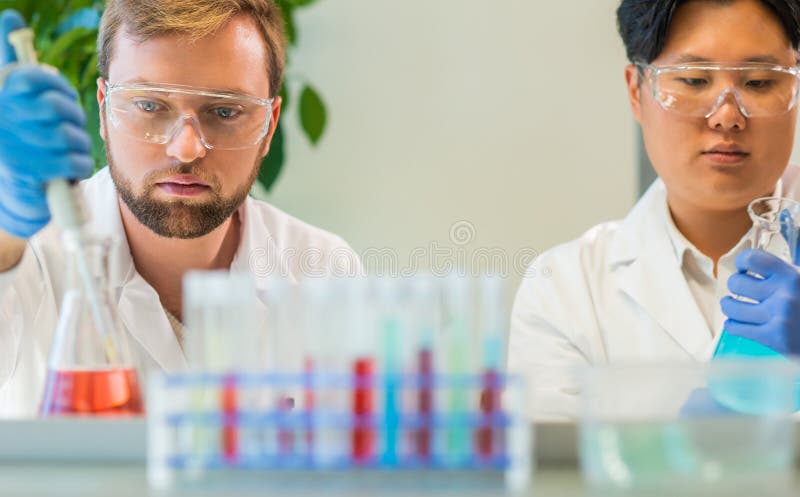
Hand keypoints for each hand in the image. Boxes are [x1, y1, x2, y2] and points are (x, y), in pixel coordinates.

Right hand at [0, 9, 92, 238]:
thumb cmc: (21, 136)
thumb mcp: (14, 96)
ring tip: (71, 149)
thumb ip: (12, 55)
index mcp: (0, 98)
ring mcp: (13, 148)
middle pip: (56, 108)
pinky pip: (73, 162)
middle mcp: (2, 120)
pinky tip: (72, 166)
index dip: (58, 87)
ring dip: (79, 144)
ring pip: (68, 137)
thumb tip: (12, 16)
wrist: (16, 191)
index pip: (31, 78)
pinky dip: (80, 165)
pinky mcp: (28, 175)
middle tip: (72, 127)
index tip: (64, 98)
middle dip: (74, 119)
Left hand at [721, 249, 799, 355]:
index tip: (744, 268)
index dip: (743, 261)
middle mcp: (784, 295)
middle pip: (736, 283)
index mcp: (793, 276)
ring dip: (729, 305)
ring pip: (731, 307)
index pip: (752, 258)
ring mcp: (778, 318)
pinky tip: (736, 323)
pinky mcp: (774, 339)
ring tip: (732, 305)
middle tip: (741, 289)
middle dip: (736, 285)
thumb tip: (767, 252)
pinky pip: (736, 328)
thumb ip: (787, 270)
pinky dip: (733, 325)